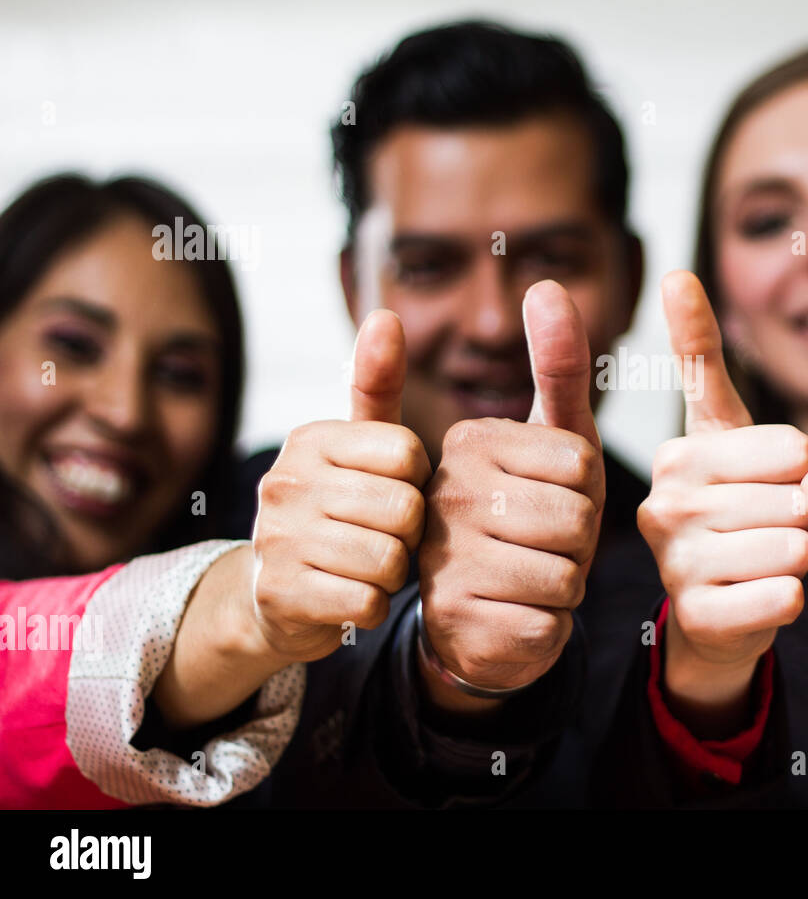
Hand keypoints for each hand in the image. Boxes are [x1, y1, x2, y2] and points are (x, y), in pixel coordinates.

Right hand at [248, 309, 430, 663]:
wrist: (276, 596)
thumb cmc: (339, 510)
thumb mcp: (357, 448)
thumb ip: (377, 385)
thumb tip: (385, 314)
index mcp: (311, 438)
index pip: (409, 455)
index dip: (418, 483)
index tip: (396, 493)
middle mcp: (284, 480)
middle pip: (405, 508)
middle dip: (410, 533)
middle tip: (386, 538)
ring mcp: (276, 539)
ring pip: (390, 559)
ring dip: (394, 573)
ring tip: (370, 566)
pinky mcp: (280, 596)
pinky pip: (368, 602)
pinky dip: (374, 606)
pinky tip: (354, 597)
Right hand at [418, 280, 603, 708]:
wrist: (477, 614)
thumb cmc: (525, 517)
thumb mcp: (552, 441)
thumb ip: (555, 367)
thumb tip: (548, 285)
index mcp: (466, 444)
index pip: (580, 464)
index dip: (585, 492)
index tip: (547, 499)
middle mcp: (441, 496)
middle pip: (577, 519)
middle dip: (579, 541)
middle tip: (540, 546)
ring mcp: (441, 561)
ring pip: (567, 571)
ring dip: (565, 584)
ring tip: (529, 578)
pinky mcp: (455, 622)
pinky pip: (549, 621)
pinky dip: (548, 626)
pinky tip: (514, 617)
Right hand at [637, 271, 807, 731]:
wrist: (717, 609)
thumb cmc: (731, 504)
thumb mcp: (716, 426)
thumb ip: (698, 354)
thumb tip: (674, 272)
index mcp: (677, 453)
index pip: (792, 451)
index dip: (806, 469)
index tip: (781, 479)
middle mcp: (664, 504)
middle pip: (794, 501)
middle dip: (804, 516)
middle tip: (775, 528)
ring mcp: (675, 564)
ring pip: (792, 549)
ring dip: (802, 558)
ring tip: (771, 561)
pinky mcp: (697, 616)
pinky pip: (783, 598)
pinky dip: (794, 598)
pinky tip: (770, 596)